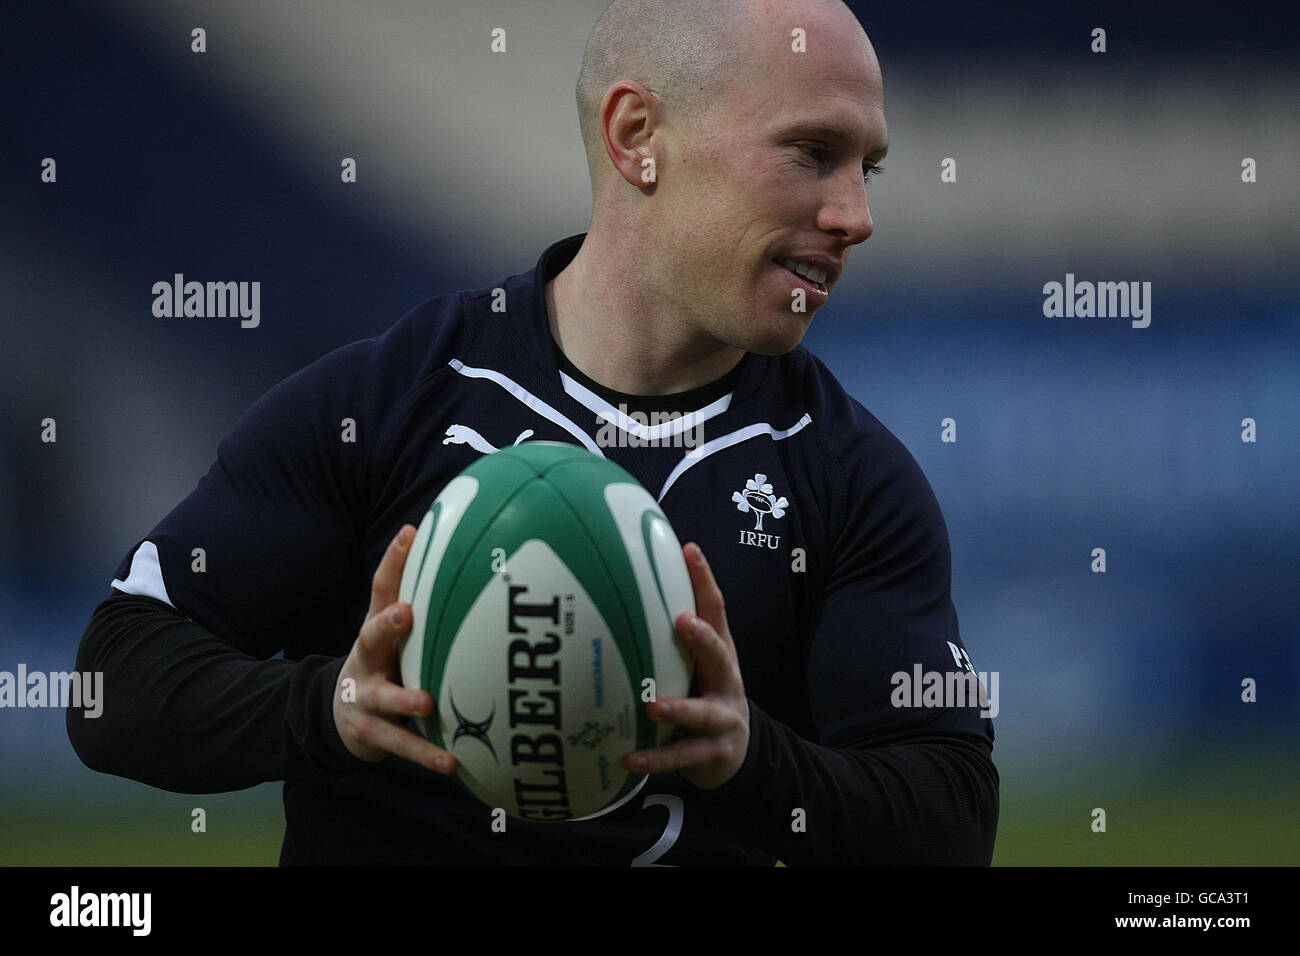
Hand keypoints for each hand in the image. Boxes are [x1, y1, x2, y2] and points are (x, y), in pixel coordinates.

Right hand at [332, 524, 457, 774]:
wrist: (340, 712)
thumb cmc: (382, 659)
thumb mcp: (389, 627)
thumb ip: (411, 592)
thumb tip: (432, 535)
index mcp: (375, 629)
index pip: (382, 589)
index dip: (393, 561)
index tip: (410, 534)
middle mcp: (366, 659)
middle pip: (370, 637)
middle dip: (387, 625)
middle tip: (406, 613)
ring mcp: (366, 697)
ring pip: (384, 699)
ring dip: (404, 700)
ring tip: (426, 703)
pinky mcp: (372, 733)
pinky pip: (401, 745)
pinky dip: (426, 754)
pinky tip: (451, 762)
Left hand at [625, 542, 749, 789]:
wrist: (739, 753)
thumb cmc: (705, 693)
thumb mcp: (697, 662)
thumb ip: (674, 633)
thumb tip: (629, 587)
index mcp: (720, 653)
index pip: (716, 610)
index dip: (705, 580)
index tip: (690, 550)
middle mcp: (727, 682)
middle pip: (721, 656)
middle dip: (703, 639)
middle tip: (683, 622)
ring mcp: (723, 718)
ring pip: (703, 713)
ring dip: (678, 708)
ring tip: (652, 707)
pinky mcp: (713, 752)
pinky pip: (682, 757)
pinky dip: (656, 758)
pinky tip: (630, 758)